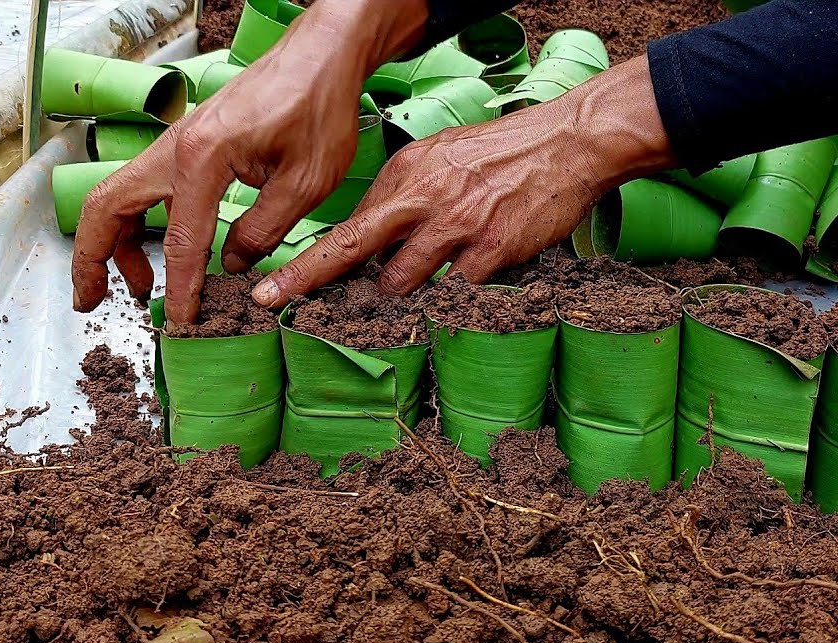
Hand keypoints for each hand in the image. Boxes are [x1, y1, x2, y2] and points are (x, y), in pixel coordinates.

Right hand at [71, 0, 428, 322]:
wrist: (320, 56)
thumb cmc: (317, 107)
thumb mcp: (306, 182)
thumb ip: (265, 230)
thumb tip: (235, 266)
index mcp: (201, 159)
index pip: (181, 242)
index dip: (180, 289)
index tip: (181, 322)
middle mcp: (176, 149)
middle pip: (108, 208)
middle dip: (92, 259)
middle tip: (91, 302)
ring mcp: (177, 144)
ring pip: (121, 197)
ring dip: (116, 242)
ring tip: (135, 286)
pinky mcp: (189, 144)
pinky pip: (148, 188)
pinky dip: (142, 222)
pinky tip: (166, 248)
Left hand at [252, 56, 677, 303]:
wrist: (564, 144)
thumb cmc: (501, 154)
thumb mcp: (440, 159)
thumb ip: (405, 199)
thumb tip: (375, 244)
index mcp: (405, 176)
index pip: (346, 229)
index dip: (308, 266)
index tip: (272, 291)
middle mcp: (422, 199)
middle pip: (353, 251)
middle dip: (313, 281)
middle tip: (281, 304)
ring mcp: (456, 226)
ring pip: (404, 281)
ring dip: (407, 291)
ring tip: (429, 276)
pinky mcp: (491, 250)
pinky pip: (457, 292)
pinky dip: (459, 294)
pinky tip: (474, 275)